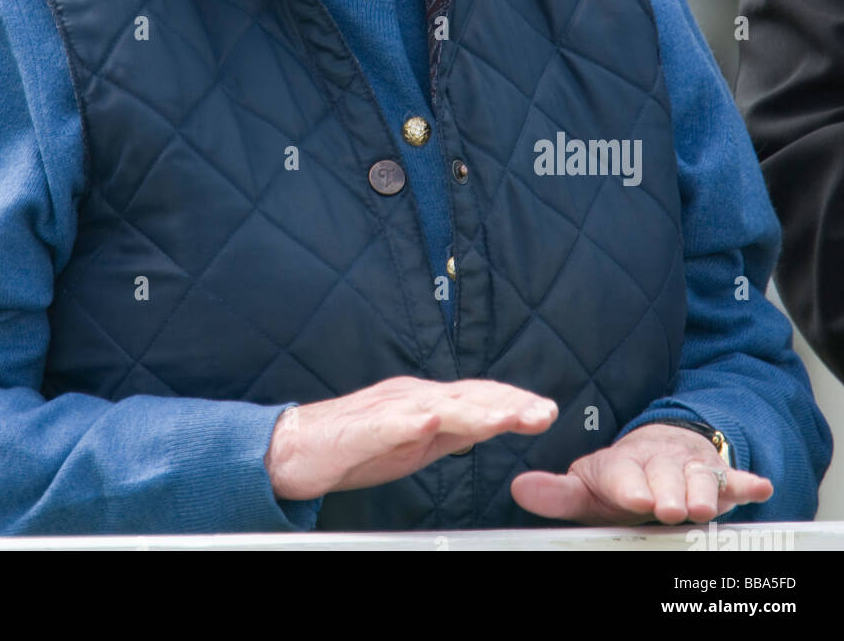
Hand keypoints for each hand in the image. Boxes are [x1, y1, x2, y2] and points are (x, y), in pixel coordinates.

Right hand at [264, 376, 558, 499]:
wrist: (296, 446)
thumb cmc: (355, 444)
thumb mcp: (416, 440)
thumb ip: (451, 431)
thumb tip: (492, 425)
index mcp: (426, 401)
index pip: (478, 396)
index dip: (513, 400)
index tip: (547, 410)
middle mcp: (411, 397)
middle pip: (467, 396)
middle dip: (508, 402)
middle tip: (543, 411)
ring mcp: (386, 410)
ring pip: (437, 405)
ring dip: (473, 408)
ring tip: (505, 415)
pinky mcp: (360, 428)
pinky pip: (388, 424)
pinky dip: (410, 422)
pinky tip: (430, 422)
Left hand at [510, 422, 773, 524]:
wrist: (656, 450)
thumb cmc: (619, 480)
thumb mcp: (587, 487)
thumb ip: (556, 494)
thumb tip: (518, 488)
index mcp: (622, 465)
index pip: (624, 474)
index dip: (631, 486)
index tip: (636, 498)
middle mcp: (657, 461)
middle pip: (666, 476)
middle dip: (669, 492)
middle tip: (669, 508)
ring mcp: (689, 467)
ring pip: (699, 476)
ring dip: (703, 490)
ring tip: (702, 506)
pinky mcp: (717, 475)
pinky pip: (732, 477)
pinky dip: (744, 482)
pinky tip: (760, 487)